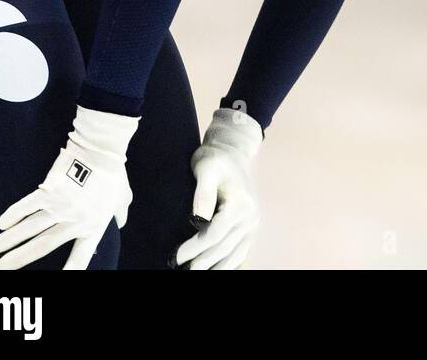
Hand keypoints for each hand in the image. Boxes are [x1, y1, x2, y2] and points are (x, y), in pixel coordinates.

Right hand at [0, 106, 139, 269]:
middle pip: (43, 246)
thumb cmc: (114, 173)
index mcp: (94, 225)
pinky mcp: (49, 190)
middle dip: (20, 258)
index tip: (58, 280)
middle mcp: (76, 221)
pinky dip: (12, 215)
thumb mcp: (122, 198)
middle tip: (2, 268)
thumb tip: (121, 222)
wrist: (102, 148)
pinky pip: (26, 206)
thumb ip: (120, 213)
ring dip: (10, 240)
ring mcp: (61, 206)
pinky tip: (2, 223)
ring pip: (29, 228)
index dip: (70, 271)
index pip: (81, 256)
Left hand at [174, 108, 262, 269]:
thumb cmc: (214, 159)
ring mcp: (251, 225)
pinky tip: (216, 269)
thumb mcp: (205, 167)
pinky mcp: (249, 229)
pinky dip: (229, 264)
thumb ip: (202, 193)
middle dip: (202, 263)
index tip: (175, 257)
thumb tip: (197, 219)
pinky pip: (240, 253)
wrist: (232, 153)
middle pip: (224, 248)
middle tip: (181, 271)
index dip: (195, 248)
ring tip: (196, 273)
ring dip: (216, 268)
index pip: (215, 233)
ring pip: (234, 255)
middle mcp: (250, 217)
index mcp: (241, 204)